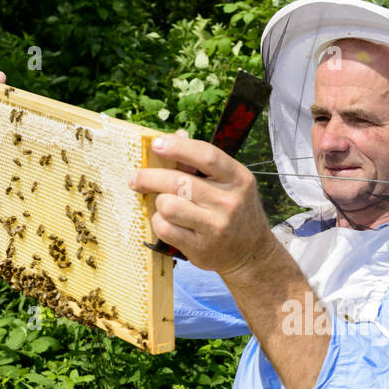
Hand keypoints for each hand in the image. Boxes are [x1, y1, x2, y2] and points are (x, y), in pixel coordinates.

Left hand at [128, 132, 273, 277]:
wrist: (251, 253)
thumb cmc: (235, 211)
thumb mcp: (231, 183)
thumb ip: (205, 162)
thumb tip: (176, 136)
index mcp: (239, 179)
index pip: (206, 155)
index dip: (177, 147)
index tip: (156, 145)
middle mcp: (229, 202)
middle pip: (178, 182)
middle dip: (150, 177)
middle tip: (136, 178)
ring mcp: (215, 227)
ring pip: (167, 205)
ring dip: (159, 203)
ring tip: (164, 204)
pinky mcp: (201, 248)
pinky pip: (165, 228)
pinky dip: (159, 223)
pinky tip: (167, 222)